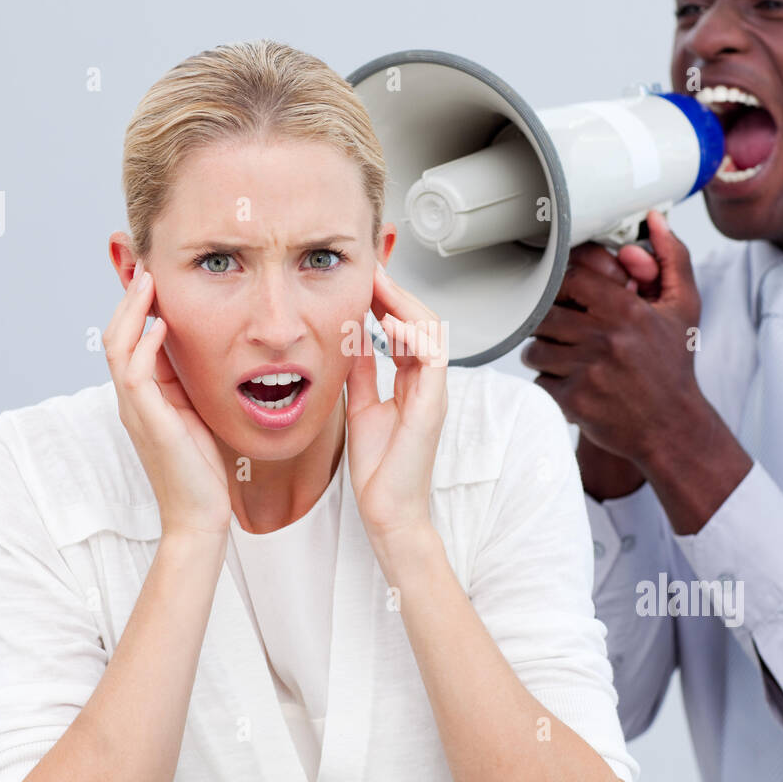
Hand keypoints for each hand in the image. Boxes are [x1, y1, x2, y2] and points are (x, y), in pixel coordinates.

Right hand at [104, 264, 230, 539]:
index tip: (155, 272)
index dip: (138, 305)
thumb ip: (195, 384)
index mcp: (144, 395)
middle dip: (128, 297)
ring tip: (148, 280)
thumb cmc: (204, 469)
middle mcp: (132, 398)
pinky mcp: (147, 421)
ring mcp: (135, 409)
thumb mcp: (200, 414)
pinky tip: (162, 323)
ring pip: (118, 346)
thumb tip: (213, 351)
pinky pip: (134, 373)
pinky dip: (145, 344)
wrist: (200, 516)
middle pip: (116, 334)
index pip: (131, 338)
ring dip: (132, 310)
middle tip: (144, 262)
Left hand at [345, 262, 448, 545]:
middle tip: (372, 271)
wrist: (388, 510)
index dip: (388, 301)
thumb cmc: (379, 470)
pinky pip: (431, 357)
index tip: (365, 281)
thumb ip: (360, 372)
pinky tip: (390, 322)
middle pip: (422, 322)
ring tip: (379, 285)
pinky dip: (412, 335)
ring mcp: (433, 392)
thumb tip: (349, 340)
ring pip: (431, 331)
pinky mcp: (432, 404)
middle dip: (397, 293)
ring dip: (404, 304)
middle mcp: (426, 383)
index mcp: (412, 383)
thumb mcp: (360, 406)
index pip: (406, 328)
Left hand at [520, 210, 706, 470]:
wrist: (672, 428)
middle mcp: (605, 338)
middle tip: (558, 328)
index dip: (559, 285)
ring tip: (562, 356)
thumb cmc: (674, 365)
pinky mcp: (574, 401)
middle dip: (547, 321)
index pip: (569, 279)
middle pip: (545, 314)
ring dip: (542, 351)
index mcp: (626, 310)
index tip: (563, 295)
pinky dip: (549, 381)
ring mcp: (587, 371)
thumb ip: (672, 258)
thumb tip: (656, 218)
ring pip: (535, 348)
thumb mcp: (683, 307)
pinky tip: (570, 382)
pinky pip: (540, 380)